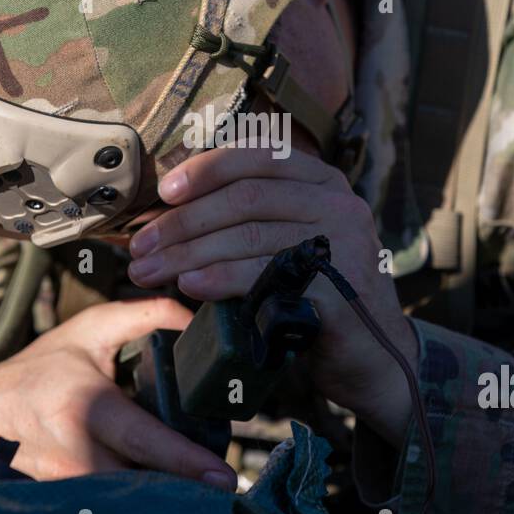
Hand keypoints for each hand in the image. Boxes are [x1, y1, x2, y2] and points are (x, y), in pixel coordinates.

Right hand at [0, 297, 237, 487]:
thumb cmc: (32, 374)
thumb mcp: (87, 331)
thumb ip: (143, 315)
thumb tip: (193, 314)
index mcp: (89, 409)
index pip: (147, 442)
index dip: (188, 462)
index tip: (223, 477)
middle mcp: (80, 454)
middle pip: (147, 484)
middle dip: (186, 488)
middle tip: (222, 488)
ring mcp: (72, 485)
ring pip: (131, 500)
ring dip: (162, 496)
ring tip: (194, 491)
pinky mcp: (66, 503)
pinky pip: (111, 505)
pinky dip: (134, 501)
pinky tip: (155, 493)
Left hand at [126, 146, 417, 445]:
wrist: (372, 356)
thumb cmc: (314, 295)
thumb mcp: (288, 241)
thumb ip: (247, 216)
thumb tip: (167, 209)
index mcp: (323, 182)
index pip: (258, 156)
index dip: (205, 169)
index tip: (164, 191)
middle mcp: (339, 204)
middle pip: (245, 198)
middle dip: (182, 222)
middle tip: (140, 247)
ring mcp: (344, 245)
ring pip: (248, 236)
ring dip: (187, 254)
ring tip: (149, 271)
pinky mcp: (338, 289)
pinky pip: (265, 276)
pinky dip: (219, 278)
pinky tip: (190, 286)